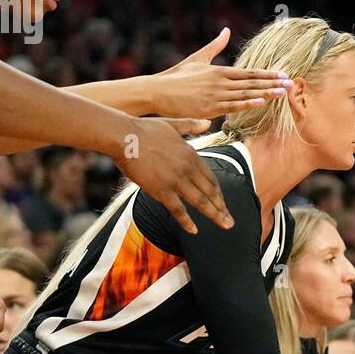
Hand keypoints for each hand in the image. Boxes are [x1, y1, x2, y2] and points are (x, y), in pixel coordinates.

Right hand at [116, 116, 232, 232]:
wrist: (124, 136)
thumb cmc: (144, 129)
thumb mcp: (173, 124)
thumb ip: (192, 126)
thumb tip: (208, 123)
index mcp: (191, 155)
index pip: (211, 178)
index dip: (218, 193)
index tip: (223, 203)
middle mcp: (188, 168)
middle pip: (210, 192)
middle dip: (222, 208)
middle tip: (230, 221)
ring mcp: (176, 180)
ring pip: (200, 202)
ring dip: (214, 215)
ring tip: (225, 225)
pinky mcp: (160, 190)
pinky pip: (177, 210)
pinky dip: (187, 221)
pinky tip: (194, 230)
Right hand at [150, 29, 292, 118]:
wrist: (156, 91)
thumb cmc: (176, 76)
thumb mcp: (198, 58)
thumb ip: (215, 46)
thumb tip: (226, 29)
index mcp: (220, 71)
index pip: (249, 72)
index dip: (268, 74)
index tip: (283, 74)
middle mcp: (220, 81)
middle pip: (252, 83)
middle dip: (273, 83)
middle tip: (291, 84)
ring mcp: (215, 95)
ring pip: (246, 94)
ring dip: (266, 94)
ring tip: (282, 93)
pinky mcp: (209, 108)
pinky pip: (232, 106)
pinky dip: (247, 104)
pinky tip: (260, 102)